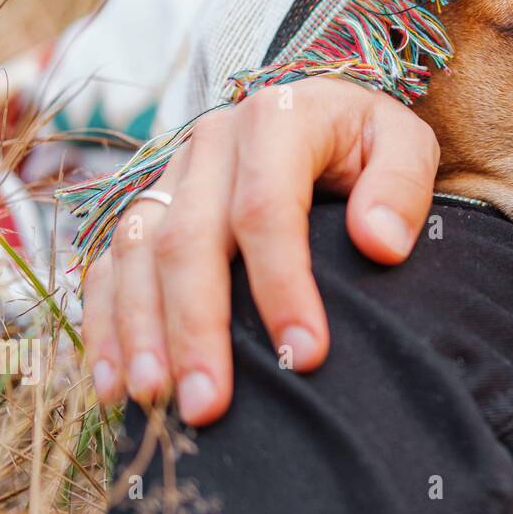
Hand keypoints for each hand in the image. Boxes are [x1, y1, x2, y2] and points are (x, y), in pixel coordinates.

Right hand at [81, 78, 439, 425]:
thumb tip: (379, 244)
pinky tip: (115, 383)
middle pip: (188, 238)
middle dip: (197, 327)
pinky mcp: (146, 205)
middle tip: (210, 403)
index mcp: (276, 119)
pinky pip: (110, 263)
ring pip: (137, 252)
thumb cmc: (367, 140)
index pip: (266, 208)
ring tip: (156, 398)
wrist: (323, 110)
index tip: (304, 354)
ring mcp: (171, 174)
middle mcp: (211, 141)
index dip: (281, 284)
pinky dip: (106, 323)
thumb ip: (402, 185)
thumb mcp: (407, 143)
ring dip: (141, 331)